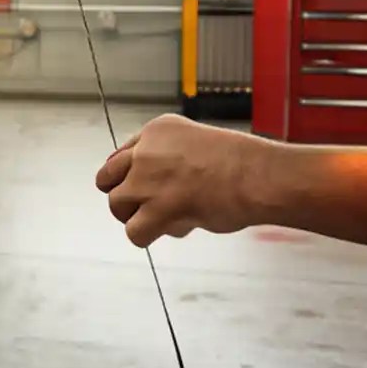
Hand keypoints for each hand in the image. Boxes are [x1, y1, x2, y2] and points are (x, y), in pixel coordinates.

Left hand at [96, 114, 268, 247]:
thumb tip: (146, 183)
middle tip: (147, 206)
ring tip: (167, 217)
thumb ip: (167, 157)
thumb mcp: (194, 142)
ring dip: (137, 216)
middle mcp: (145, 152)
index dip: (131, 176)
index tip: (147, 186)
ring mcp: (148, 180)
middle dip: (125, 194)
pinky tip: (175, 227)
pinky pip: (133, 232)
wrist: (260, 176)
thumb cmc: (240, 163)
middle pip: (106, 179)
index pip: (120, 156)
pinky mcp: (158, 208)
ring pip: (117, 205)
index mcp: (155, 131)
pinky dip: (148, 236)